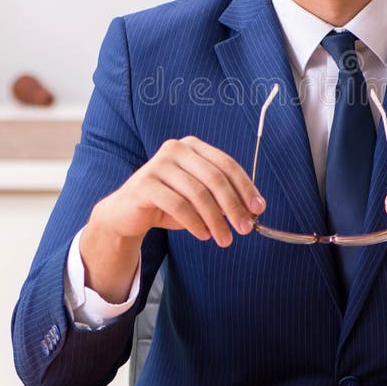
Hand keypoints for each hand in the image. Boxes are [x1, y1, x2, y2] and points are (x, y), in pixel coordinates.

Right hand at [80, 137, 263, 301]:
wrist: (127, 213)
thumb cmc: (169, 202)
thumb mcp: (200, 198)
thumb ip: (223, 198)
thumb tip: (253, 210)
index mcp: (193, 146)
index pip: (227, 164)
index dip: (245, 187)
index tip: (259, 209)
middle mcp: (176, 149)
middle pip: (214, 178)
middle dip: (234, 206)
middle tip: (246, 228)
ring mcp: (158, 164)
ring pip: (198, 193)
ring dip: (216, 220)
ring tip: (225, 239)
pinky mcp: (145, 183)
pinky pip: (178, 205)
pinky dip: (194, 223)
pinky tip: (203, 235)